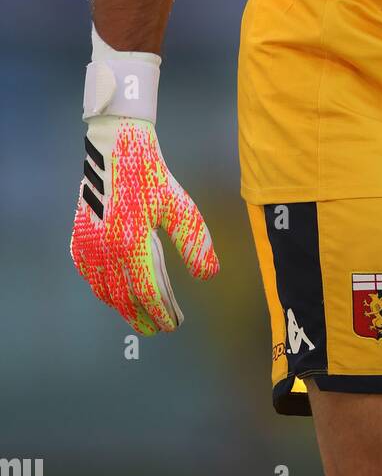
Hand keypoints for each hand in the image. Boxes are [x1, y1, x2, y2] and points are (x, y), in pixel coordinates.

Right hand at [71, 115, 218, 334]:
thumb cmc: (151, 176)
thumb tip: (209, 274)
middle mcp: (106, 251)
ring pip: (104, 291)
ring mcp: (88, 247)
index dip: (161, 313)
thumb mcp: (180, 207)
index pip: (147, 293)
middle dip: (142, 318)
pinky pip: (90, 276)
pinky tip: (115, 292)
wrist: (116, 148)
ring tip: (140, 314)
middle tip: (159, 328)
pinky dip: (103, 290)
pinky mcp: (78, 239)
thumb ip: (195, 243)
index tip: (173, 324)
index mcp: (132, 244)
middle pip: (124, 299)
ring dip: (123, 307)